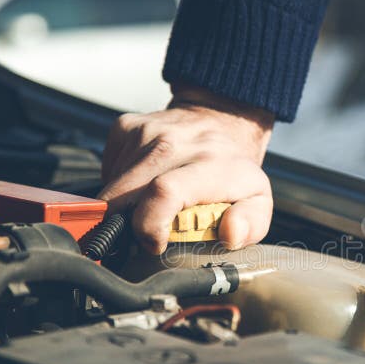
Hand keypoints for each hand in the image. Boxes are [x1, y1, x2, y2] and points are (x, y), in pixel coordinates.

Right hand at [98, 83, 274, 254]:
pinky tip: (143, 183)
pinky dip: (120, 185)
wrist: (220, 120)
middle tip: (149, 232)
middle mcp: (175, 144)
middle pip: (125, 197)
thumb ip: (250, 224)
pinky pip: (108, 170)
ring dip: (126, 206)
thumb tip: (230, 234)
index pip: (164, 192)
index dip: (149, 226)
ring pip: (113, 188)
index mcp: (209, 165)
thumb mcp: (257, 200)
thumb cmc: (233, 170)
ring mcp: (146, 133)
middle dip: (128, 225)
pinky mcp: (127, 127)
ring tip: (153, 204)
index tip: (154, 243)